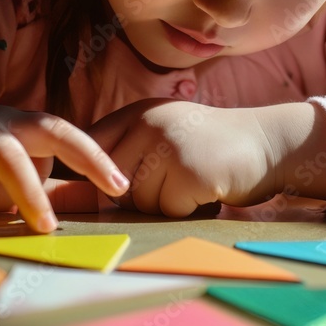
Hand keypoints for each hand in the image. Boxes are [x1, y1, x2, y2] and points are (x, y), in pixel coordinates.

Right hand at [0, 105, 128, 232]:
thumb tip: (70, 217)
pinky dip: (28, 190)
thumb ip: (34, 194)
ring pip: (47, 135)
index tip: (124, 188)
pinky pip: (9, 159)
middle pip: (67, 130)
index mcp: (28, 133)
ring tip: (101, 195)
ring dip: (77, 164)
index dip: (99, 162)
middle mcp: (17, 120)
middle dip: (99, 155)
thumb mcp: (2, 190)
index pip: (72, 143)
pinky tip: (41, 219)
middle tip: (123, 185)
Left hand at [86, 98, 280, 216]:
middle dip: (140, 197)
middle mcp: (146, 123)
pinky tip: (207, 189)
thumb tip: (59, 193)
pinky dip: (187, 209)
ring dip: (166, 204)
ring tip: (192, 182)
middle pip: (112, 187)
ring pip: (140, 203)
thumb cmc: (208, 148)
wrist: (266, 142)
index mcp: (135, 114)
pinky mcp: (187, 169)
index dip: (90, 177)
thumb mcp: (161, 136)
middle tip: (175, 180)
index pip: (88, 150)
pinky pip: (168, 210)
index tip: (100, 190)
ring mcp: (167, 144)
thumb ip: (121, 155)